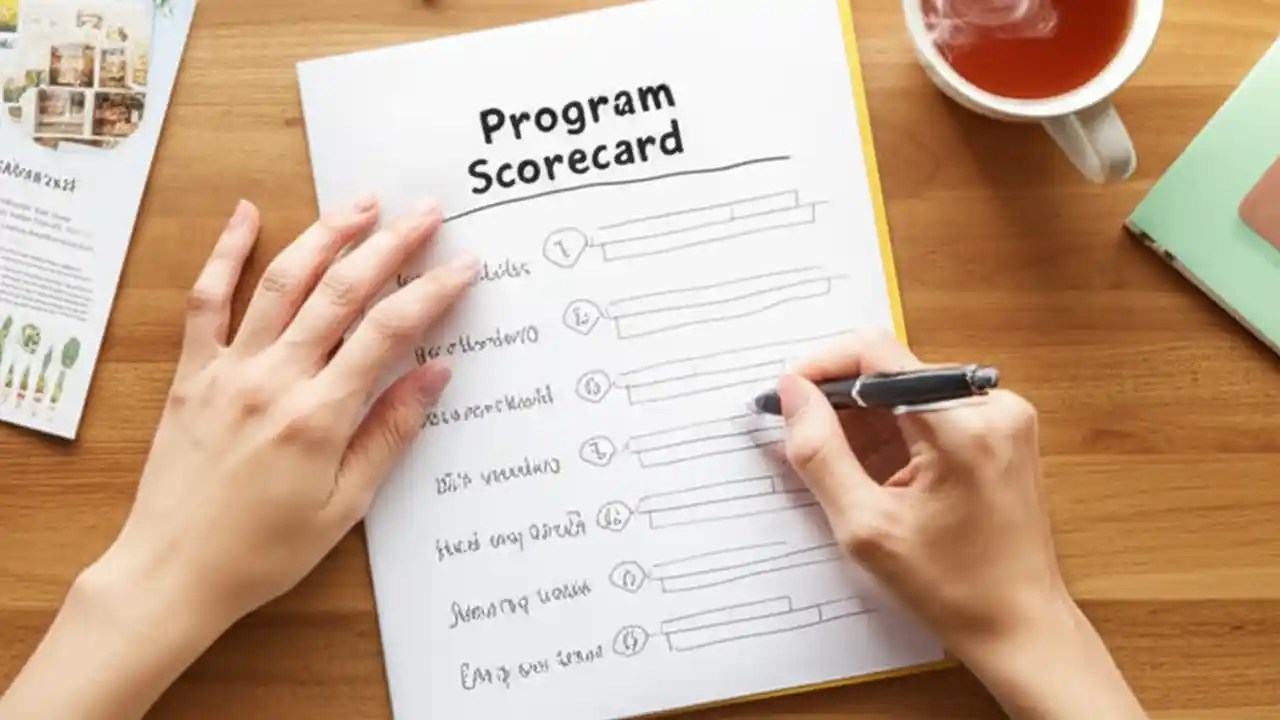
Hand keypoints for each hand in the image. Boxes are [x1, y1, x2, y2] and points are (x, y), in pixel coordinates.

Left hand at [0, 196, 476, 719]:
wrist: (173, 573)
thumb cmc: (264, 551)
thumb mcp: (345, 505)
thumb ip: (389, 433)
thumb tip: (433, 376)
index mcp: (318, 415)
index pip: (388, 333)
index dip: (431, 292)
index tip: (463, 265)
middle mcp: (273, 379)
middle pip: (341, 292)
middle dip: (389, 245)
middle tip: (426, 213)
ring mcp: (228, 369)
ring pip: (282, 282)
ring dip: (325, 236)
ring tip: (362, 204)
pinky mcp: (193, 373)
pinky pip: (207, 301)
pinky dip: (225, 253)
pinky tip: (245, 214)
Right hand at [778, 330, 1144, 719]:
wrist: (1019, 624)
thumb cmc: (950, 588)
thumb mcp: (866, 526)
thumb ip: (820, 452)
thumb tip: (792, 391)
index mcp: (963, 428)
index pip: (878, 353)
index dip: (823, 365)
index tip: (789, 394)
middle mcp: (993, 406)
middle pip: (893, 367)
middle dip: (842, 397)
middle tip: (805, 436)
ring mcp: (1005, 413)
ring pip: (909, 384)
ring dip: (869, 415)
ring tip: (848, 467)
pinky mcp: (1005, 426)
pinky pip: (933, 403)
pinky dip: (898, 426)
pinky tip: (883, 470)